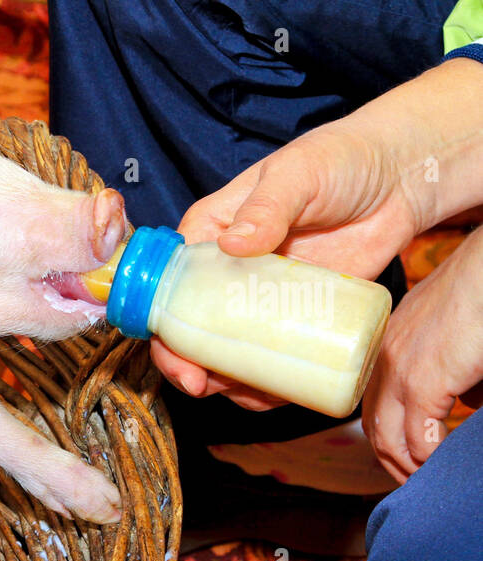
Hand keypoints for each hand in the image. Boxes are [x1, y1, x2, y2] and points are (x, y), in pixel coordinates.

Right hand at [156, 123, 422, 407]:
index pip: (168, 288)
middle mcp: (226, 273)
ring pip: (229, 352)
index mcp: (208, 236)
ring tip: (254, 396)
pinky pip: (274, 357)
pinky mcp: (296, 316)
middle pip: (191, 331)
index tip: (179, 360)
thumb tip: (233, 245)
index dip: (164, 329)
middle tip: (208, 389)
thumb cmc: (340, 160)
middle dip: (192, 368)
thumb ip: (267, 207)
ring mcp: (260, 299)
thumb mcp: (297, 175)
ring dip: (230, 384)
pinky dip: (271, 383)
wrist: (400, 176)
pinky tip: (280, 395)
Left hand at [362, 228, 482, 482]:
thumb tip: (468, 405)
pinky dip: (429, 457)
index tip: (405, 456)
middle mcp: (385, 357)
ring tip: (425, 480)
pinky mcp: (423, 381)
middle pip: (375, 425)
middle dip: (392, 460)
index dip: (387, 435)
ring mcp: (400, 370)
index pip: (376, 402)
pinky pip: (419, 436)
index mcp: (391, 344)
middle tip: (412, 480)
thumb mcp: (463, 340)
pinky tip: (441, 464)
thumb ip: (459, 375)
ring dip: (407, 465)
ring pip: (389, 437)